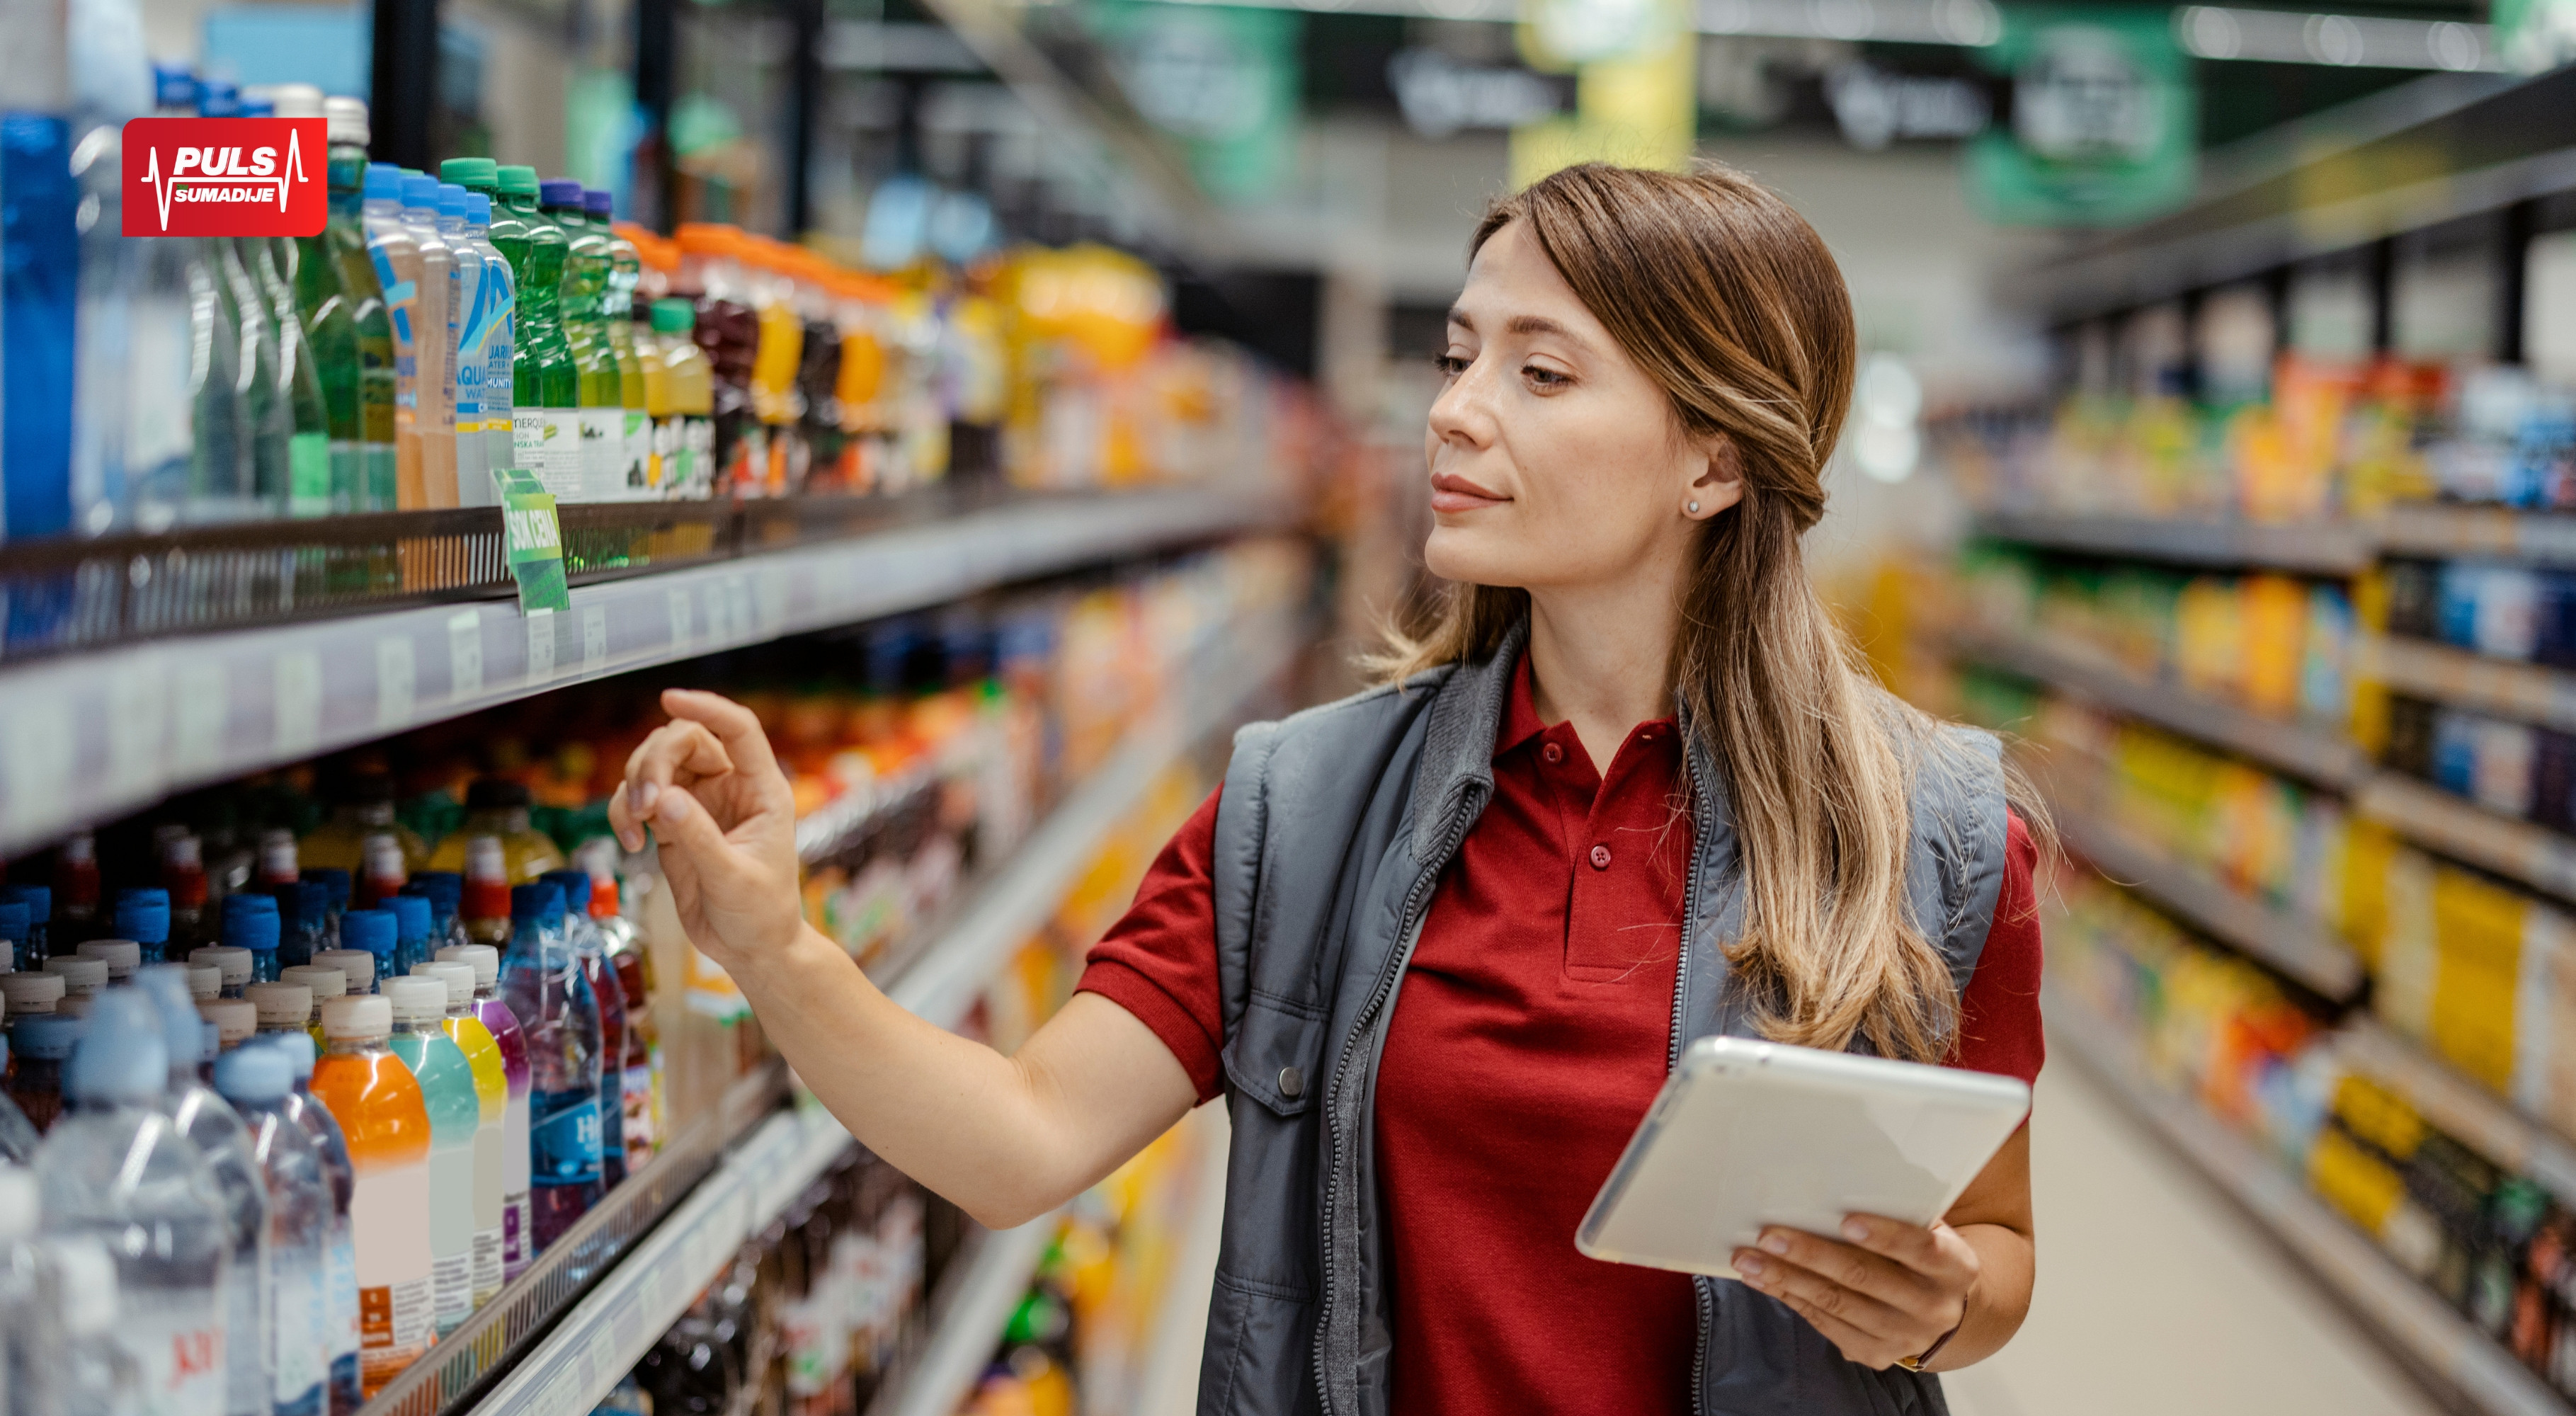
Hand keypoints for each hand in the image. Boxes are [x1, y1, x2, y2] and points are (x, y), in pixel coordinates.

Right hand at [607, 689, 805, 969]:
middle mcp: (730, 787)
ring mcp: (699, 803)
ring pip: (655, 764)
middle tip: (646, 804)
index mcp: (762, 789)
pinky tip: (632, 841)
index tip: (670, 698)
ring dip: (635, 785)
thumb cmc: (759, 914)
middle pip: (684, 740)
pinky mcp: (672, 823)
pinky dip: (625, 810)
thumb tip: (664, 798)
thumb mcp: (732, 877)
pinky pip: (638, 797)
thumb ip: (698, 838)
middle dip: (655, 762)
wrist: (749, 948)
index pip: (738, 729)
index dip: (708, 708)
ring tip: (638, 827)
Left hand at [1731, 1214, 1978, 1370]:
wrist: (1946, 1312)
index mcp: (1954, 1267)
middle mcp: (1933, 1307)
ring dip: (1786, 1278)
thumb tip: (1840, 1180)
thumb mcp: (1928, 1230)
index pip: (1920, 1248)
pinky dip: (1789, 1297)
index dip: (1884, 1235)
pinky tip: (1762, 1279)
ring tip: (1747, 1258)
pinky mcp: (1874, 1354)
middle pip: (1864, 1278)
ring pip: (1836, 1304)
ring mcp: (1903, 1336)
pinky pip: (1824, 1323)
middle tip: (1768, 1235)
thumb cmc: (1923, 1253)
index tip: (1845, 1220)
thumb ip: (1899, 1211)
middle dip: (1812, 1254)